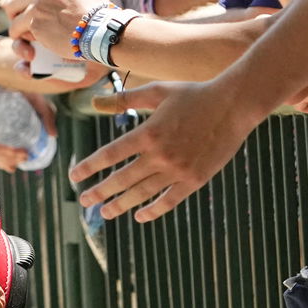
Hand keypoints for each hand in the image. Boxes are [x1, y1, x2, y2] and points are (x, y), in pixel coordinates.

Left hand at [0, 0, 104, 66]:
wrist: (100, 33)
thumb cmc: (100, 12)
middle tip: (14, 6)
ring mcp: (38, 4)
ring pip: (14, 6)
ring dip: (13, 15)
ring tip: (17, 25)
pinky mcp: (35, 23)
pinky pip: (19, 26)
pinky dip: (19, 33)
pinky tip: (23, 38)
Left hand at [68, 77, 270, 220]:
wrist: (233, 106)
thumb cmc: (193, 94)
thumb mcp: (157, 91)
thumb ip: (125, 98)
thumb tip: (95, 102)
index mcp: (148, 133)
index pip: (110, 154)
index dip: (90, 166)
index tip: (74, 176)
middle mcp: (160, 155)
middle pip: (123, 179)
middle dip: (100, 191)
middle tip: (84, 200)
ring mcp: (178, 170)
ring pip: (143, 193)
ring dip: (122, 204)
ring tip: (105, 212)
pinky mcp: (195, 180)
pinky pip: (170, 200)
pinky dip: (154, 210)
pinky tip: (140, 216)